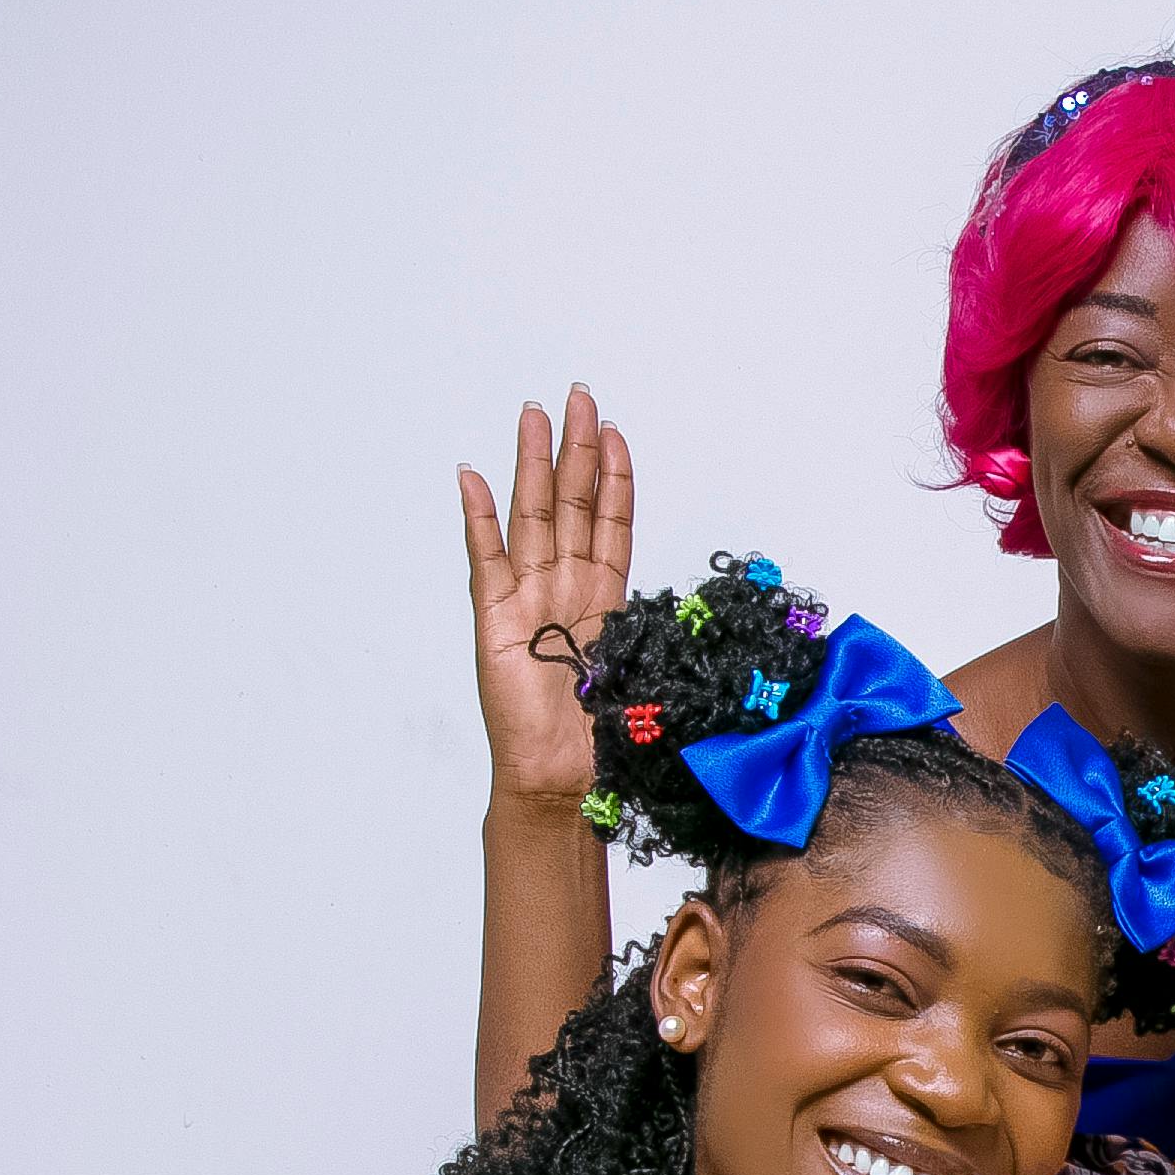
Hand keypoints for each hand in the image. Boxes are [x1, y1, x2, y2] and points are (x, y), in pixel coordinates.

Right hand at [459, 386, 633, 805]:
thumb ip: (657, 637)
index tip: (618, 434)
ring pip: (534, 516)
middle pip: (572, 503)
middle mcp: (565, 586)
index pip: (611, 522)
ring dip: (534, 464)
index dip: (615, 478)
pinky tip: (473, 476)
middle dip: (578, 448)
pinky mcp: (495, 617)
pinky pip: (487, 557)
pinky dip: (478, 517)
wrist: (558, 778)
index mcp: (604, 597)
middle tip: (581, 395)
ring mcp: (528, 597)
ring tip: (535, 415)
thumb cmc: (601, 736)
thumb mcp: (649, 674)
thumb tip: (701, 626)